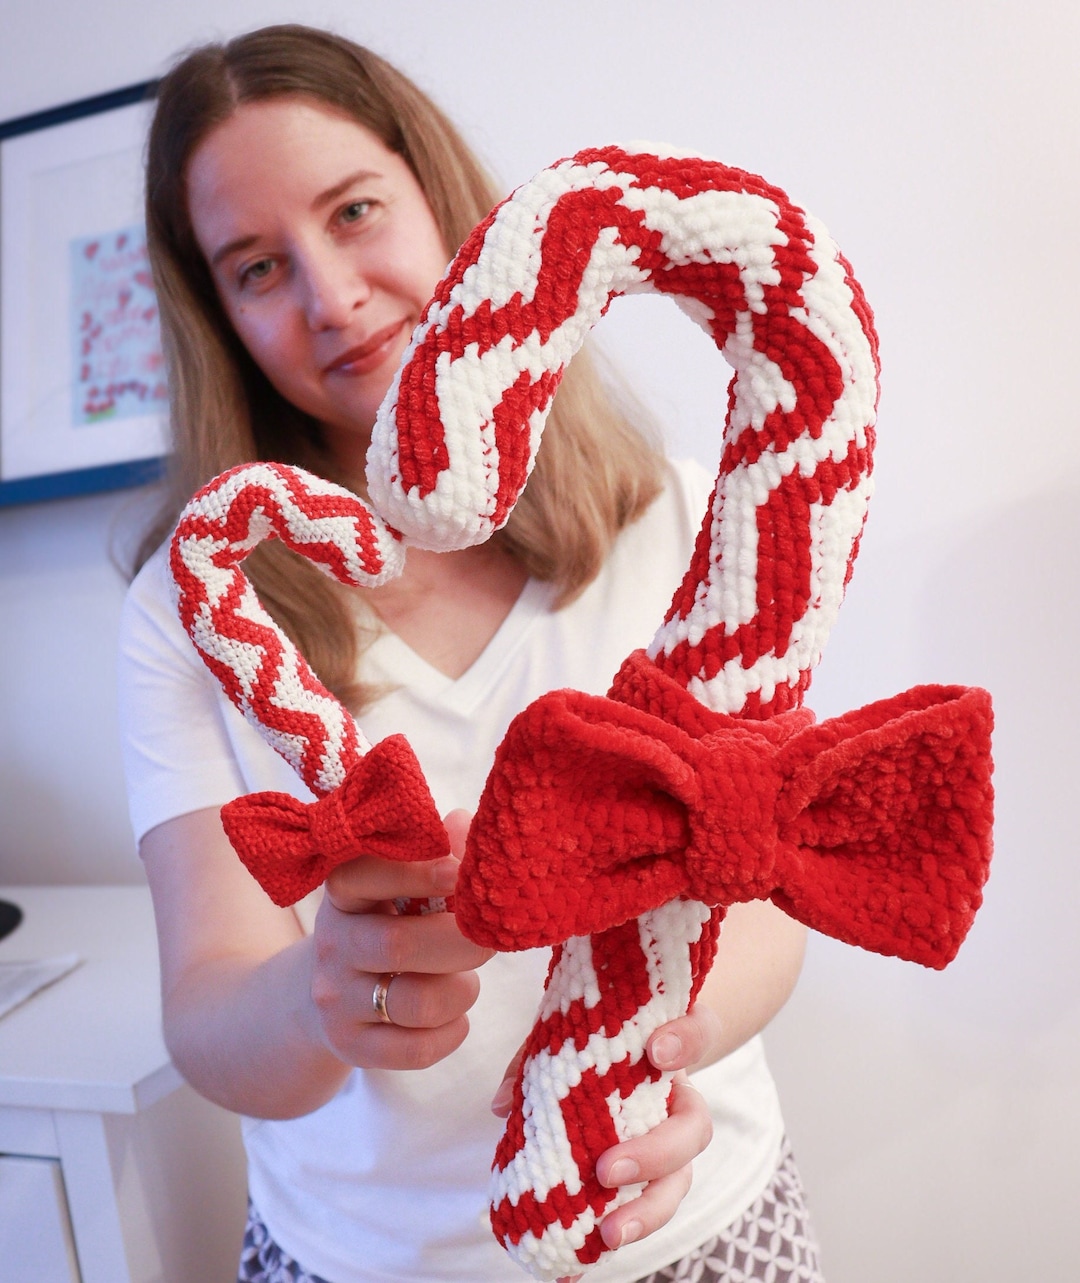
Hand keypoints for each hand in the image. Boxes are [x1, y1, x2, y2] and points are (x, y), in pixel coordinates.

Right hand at [310, 809, 493, 1069]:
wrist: (319, 996)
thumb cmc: (381, 924)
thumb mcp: (396, 886)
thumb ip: (434, 854)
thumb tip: (466, 823)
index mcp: (344, 894)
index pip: (364, 876)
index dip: (417, 871)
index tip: (460, 872)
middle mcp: (333, 944)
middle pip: (399, 945)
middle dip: (462, 941)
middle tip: (490, 937)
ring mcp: (337, 1000)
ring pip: (415, 1002)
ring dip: (461, 991)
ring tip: (465, 981)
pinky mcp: (350, 1048)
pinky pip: (416, 1050)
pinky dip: (451, 1033)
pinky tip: (453, 1016)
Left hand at [492, 1004, 717, 1258]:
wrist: (610, 1062)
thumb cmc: (588, 1044)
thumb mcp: (561, 1038)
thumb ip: (533, 1060)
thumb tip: (502, 1104)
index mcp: (665, 1047)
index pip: (698, 1032)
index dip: (686, 1042)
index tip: (655, 1052)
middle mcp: (679, 1097)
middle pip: (694, 1127)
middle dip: (657, 1152)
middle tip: (608, 1170)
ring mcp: (672, 1141)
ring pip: (680, 1177)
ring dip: (648, 1210)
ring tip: (610, 1234)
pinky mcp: (656, 1176)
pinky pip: (653, 1203)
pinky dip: (630, 1223)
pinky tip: (598, 1241)